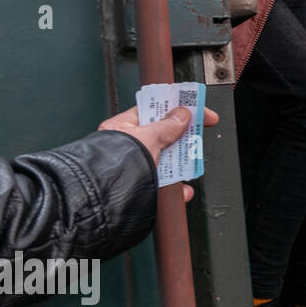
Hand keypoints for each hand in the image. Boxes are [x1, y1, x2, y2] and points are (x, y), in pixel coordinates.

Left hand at [99, 105, 219, 201]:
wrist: (107, 200)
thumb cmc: (115, 165)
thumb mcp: (148, 138)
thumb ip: (167, 126)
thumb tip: (182, 115)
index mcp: (122, 128)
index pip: (153, 110)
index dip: (175, 106)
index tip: (195, 108)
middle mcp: (127, 147)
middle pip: (162, 135)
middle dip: (182, 137)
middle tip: (198, 134)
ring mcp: (136, 167)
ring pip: (166, 160)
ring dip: (181, 162)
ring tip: (192, 161)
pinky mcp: (142, 187)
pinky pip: (164, 184)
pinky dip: (177, 188)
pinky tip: (183, 189)